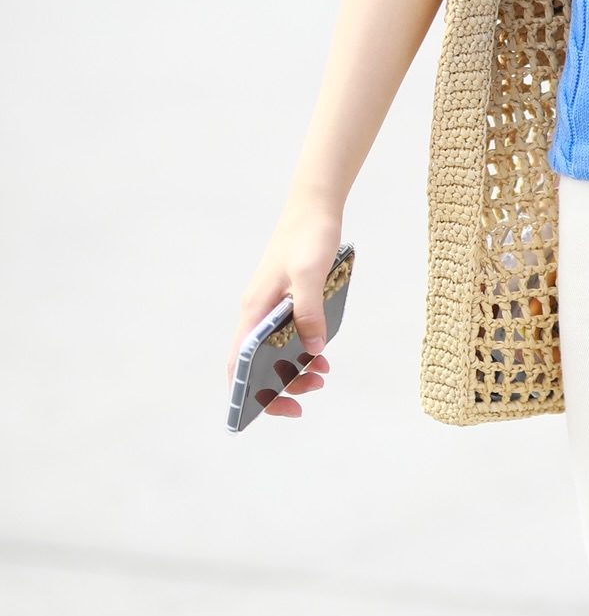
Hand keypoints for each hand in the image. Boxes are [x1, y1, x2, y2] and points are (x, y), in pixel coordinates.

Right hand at [227, 197, 342, 420]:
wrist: (315, 206)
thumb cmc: (308, 236)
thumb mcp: (310, 275)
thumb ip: (309, 313)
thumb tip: (313, 349)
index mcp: (254, 310)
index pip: (239, 364)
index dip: (247, 393)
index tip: (271, 409)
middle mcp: (258, 312)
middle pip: (257, 364)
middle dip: (280, 386)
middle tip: (312, 391)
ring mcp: (272, 307)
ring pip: (275, 352)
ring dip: (296, 369)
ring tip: (322, 375)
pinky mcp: (288, 301)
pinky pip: (290, 335)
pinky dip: (305, 349)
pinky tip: (323, 353)